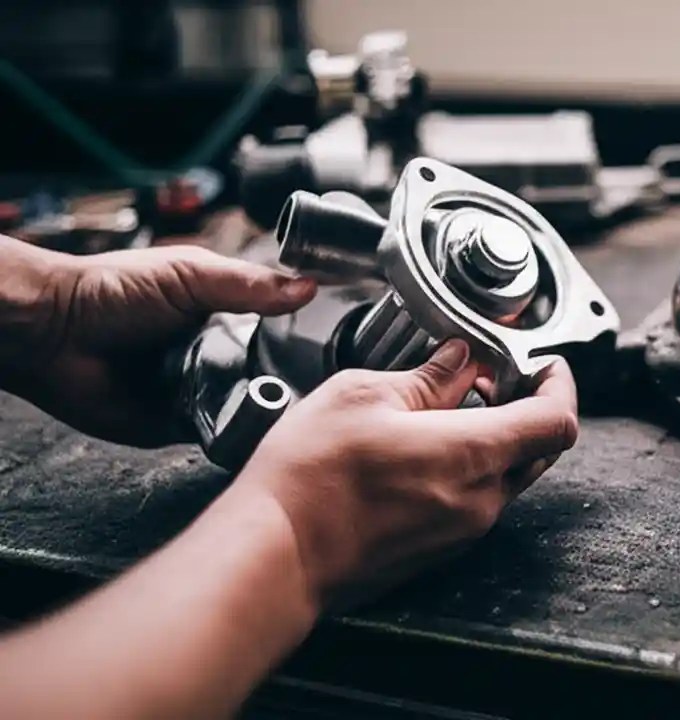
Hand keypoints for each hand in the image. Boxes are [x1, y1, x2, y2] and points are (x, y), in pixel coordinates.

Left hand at [0, 238, 315, 445]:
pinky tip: (259, 426)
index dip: (309, 338)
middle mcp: (218, 356)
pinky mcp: (181, 427)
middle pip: (274, 374)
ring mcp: (202, 392)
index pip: (281, 330)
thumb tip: (308, 288)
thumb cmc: (111, 291)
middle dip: (295, 379)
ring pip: (253, 408)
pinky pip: (221, 434)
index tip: (344, 345)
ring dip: (269, 408)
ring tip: (297, 407)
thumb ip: (248, 284)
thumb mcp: (189, 275)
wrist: (55, 333)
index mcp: (225, 315)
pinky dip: (236, 433)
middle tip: (326, 384)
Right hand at [232, 339, 578, 606]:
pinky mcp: (440, 549)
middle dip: (529, 408)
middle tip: (494, 379)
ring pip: (508, 475)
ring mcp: (463, 530)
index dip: (560, 384)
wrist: (276, 556)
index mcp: (475, 453)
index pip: (557, 419)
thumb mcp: (364, 396)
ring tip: (448, 410)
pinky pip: (477, 500)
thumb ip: (428, 378)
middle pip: (540, 448)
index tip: (544, 364)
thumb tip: (460, 362)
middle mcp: (482, 498)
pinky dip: (470, 468)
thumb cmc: (310, 479)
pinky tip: (426, 449)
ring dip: (496, 438)